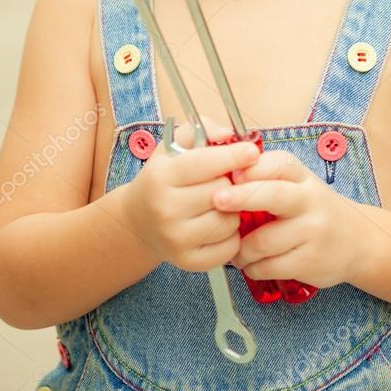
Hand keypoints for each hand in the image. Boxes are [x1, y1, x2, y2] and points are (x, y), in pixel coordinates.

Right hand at [128, 115, 259, 272]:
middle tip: (222, 181)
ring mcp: (176, 238)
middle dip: (230, 183)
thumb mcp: (173, 145)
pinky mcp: (188, 261)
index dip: (234, 156)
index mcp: (160, 177)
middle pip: (223, 192)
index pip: (206, 164)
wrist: (138, 221)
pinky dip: (232, 235)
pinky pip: (230, 246)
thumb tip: (229, 133)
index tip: (252, 152)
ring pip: (230, 220)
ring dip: (234, 209)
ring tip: (220, 203)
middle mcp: (165, 209)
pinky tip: (219, 224)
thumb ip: (202, 128)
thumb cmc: (163, 178)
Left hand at [212, 149, 359, 288]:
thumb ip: (266, 177)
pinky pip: (270, 266)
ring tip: (235, 251)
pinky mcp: (311, 262)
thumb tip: (223, 174)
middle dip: (240, 198)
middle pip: (273, 196)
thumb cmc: (314, 210)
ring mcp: (313, 232)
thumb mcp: (298, 184)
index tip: (229, 174)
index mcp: (303, 177)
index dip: (251, 168)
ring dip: (241, 249)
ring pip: (263, 241)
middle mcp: (311, 201)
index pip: (277, 164)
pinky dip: (252, 267)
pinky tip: (251, 265)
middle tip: (217, 201)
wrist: (358, 242)